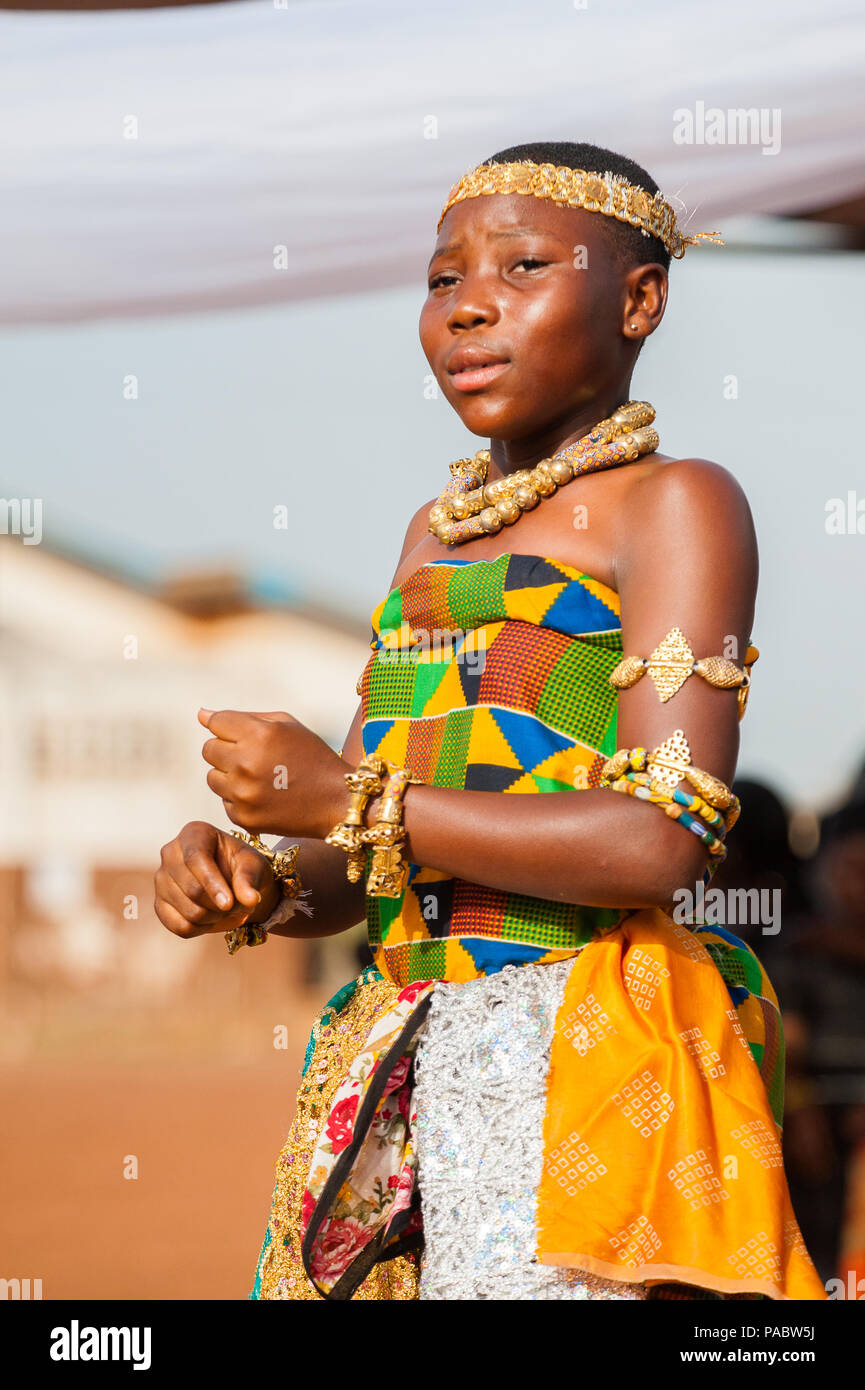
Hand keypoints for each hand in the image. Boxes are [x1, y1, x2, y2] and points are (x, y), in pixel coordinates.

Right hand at [154, 821, 280, 938]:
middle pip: (191, 889)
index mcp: (194, 833)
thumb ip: (250, 879)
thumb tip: (250, 899)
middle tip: (239, 905)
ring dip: (215, 918)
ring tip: (229, 909)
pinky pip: (179, 927)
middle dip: (221, 905)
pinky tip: (215, 919)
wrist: (234, 882)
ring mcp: (161, 879)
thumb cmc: (243, 866)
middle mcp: (170, 853)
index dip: (212, 883)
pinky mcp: (159, 904)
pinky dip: (202, 929)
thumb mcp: (254, 865)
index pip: (195, 858)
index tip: (229, 903)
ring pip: (188, 911)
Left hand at [198, 707, 346, 838]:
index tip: (242, 734)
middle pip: (208, 750)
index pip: (216, 723)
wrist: (336, 801)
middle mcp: (246, 763)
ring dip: (229, 775)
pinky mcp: (243, 817)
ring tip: (259, 778)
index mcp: (258, 734)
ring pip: (212, 777)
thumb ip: (243, 717)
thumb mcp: (287, 725)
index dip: (228, 727)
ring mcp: (242, 793)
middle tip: (253, 757)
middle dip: (226, 750)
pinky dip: (239, 798)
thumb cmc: (312, 756)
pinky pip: (224, 800)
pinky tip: (265, 796)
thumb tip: (202, 715)